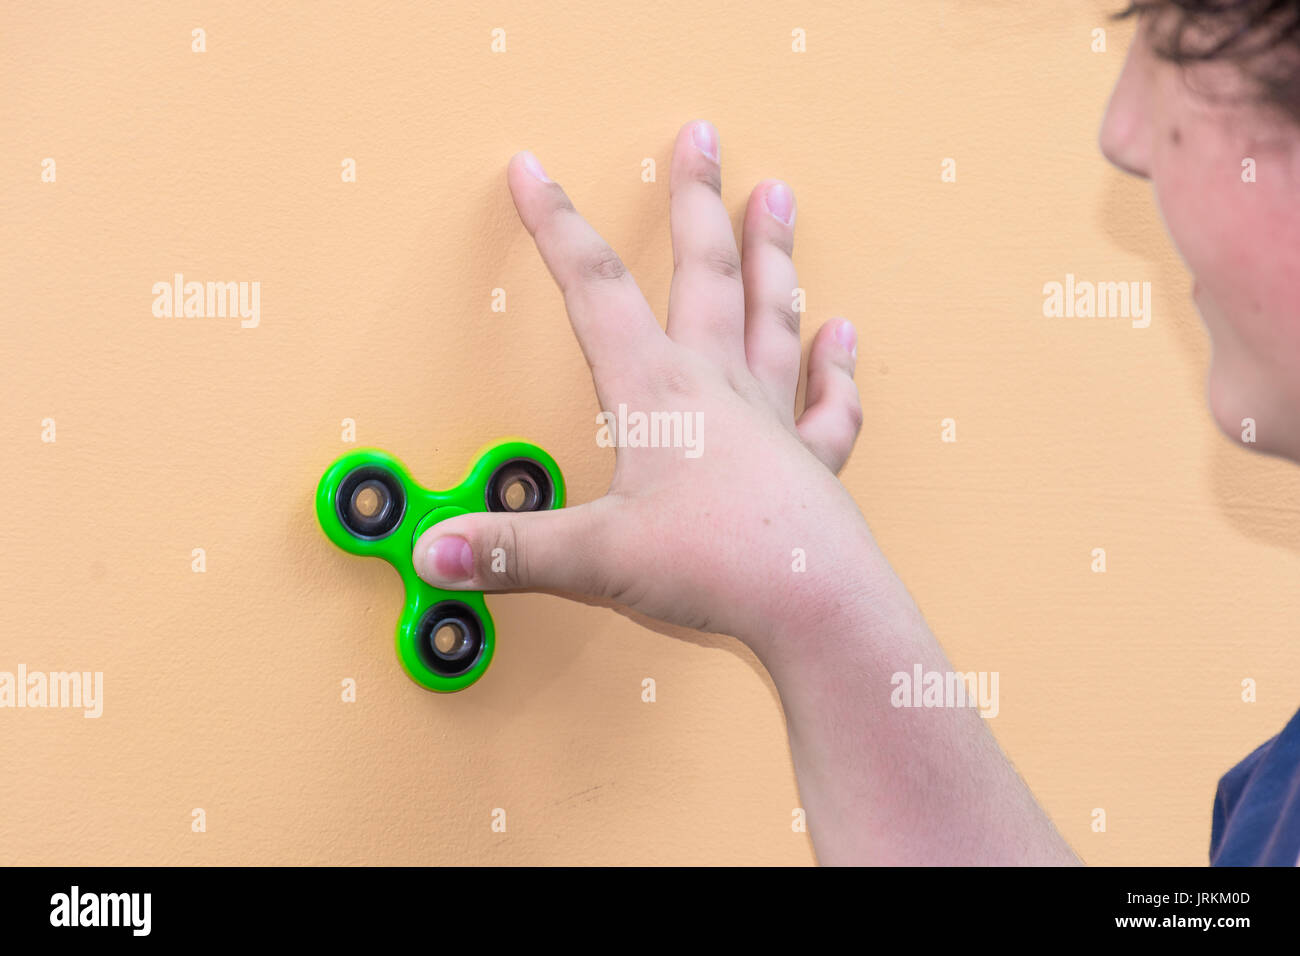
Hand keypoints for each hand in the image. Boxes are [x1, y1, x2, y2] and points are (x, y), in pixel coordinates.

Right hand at [414, 120, 884, 665]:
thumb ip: (509, 551)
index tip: (534, 171)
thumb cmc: (716, 569)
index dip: (556, 226)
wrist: (816, 604)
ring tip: (776, 197)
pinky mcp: (809, 462)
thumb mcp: (594, 559)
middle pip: (704, 271)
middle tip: (702, 137)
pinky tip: (840, 335)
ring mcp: (771, 419)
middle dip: (695, 199)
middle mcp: (717, 388)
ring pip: (770, 315)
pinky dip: (833, 371)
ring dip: (772, 254)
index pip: (595, 288)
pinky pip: (826, 405)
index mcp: (657, 392)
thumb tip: (432, 551)